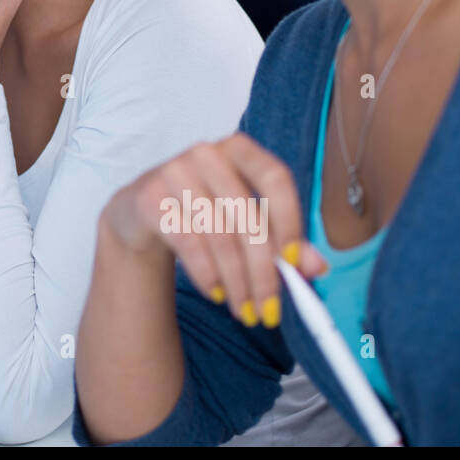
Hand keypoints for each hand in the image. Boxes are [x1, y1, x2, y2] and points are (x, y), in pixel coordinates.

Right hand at [100, 133, 326, 328]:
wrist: (143, 209)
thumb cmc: (204, 211)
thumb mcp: (244, 218)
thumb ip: (282, 240)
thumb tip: (316, 268)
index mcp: (239, 149)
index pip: (275, 177)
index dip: (289, 220)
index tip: (294, 263)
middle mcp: (206, 153)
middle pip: (246, 215)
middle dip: (262, 271)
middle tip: (269, 310)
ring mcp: (174, 171)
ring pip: (219, 235)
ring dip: (237, 282)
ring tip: (245, 310)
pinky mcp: (151, 197)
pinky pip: (188, 243)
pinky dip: (207, 276)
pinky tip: (217, 293)